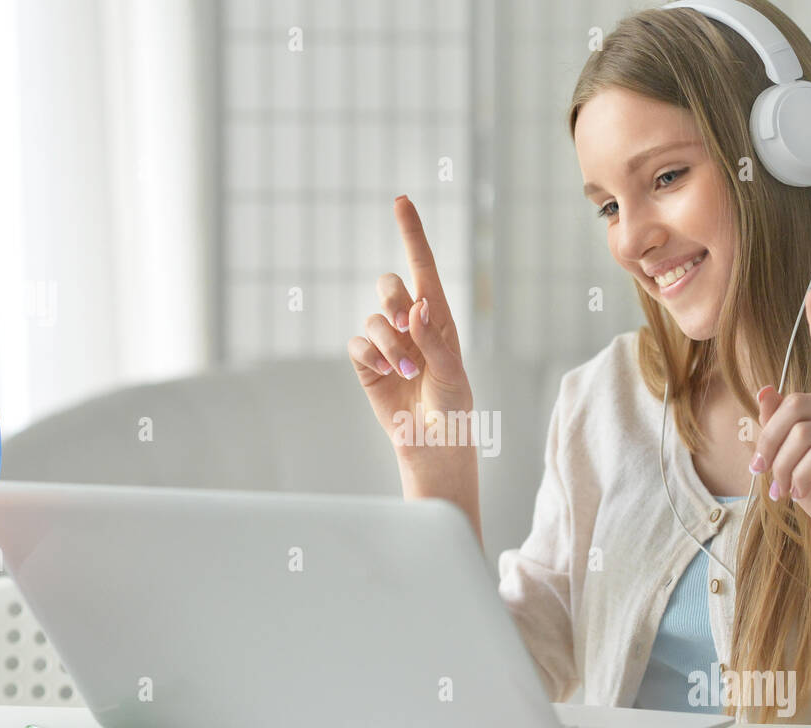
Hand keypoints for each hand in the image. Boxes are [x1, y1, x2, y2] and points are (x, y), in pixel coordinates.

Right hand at [347, 195, 473, 463]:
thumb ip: (434, 340)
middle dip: (394, 300)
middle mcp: (410, 324)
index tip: (401, 200)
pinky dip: (370, 355)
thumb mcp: (452, 373)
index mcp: (438, 318)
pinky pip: (357, 343)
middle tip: (407, 325)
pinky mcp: (366, 364)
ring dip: (389, 344)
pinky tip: (385, 374)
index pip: (423, 268)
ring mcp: (386, 343)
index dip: (412, 234)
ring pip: (374, 318)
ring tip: (406, 372)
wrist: (433, 442)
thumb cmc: (453, 407)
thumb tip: (418, 305)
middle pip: (390, 285)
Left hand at [748, 282, 810, 562]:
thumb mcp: (790, 457)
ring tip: (778, 490)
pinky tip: (797, 494)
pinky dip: (796, 478)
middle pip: (793, 406)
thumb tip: (766, 388)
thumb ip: (779, 424)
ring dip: (779, 466)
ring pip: (799, 433)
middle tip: (761, 473)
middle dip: (768, 442)